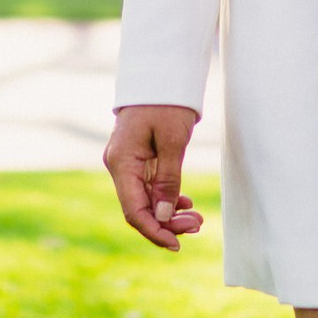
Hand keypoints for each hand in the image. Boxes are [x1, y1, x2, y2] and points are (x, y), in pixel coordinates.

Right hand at [103, 103, 204, 250]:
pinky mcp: (137, 160)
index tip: (177, 244)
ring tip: (196, 219)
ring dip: (169, 213)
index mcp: (121, 162)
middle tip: (198, 225)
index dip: (155, 231)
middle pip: (139, 208)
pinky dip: (166, 198)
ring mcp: (127, 163)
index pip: (134, 210)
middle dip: (167, 224)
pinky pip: (148, 187)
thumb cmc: (166, 102)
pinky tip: (185, 203)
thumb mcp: (172, 141)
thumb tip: (165, 217)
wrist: (161, 74)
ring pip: (145, 200)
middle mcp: (119, 166)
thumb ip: (168, 180)